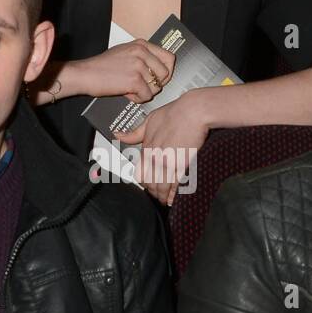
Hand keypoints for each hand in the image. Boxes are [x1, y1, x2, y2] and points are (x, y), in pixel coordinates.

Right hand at [69, 41, 174, 101]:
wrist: (85, 74)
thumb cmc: (102, 66)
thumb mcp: (125, 52)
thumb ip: (142, 56)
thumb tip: (159, 67)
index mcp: (141, 44)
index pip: (169, 57)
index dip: (167, 71)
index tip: (160, 78)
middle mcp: (142, 52)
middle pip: (165, 74)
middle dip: (157, 84)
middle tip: (145, 87)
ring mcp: (138, 66)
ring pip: (156, 87)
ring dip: (144, 92)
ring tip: (131, 90)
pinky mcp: (134, 80)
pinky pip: (147, 96)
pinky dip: (138, 99)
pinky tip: (127, 94)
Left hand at [113, 91, 210, 205]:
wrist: (193, 111)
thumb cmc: (175, 113)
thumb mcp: (150, 120)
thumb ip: (135, 132)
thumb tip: (118, 135)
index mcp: (147, 148)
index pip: (140, 172)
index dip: (144, 182)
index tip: (148, 186)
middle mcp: (154, 158)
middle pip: (150, 182)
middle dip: (153, 192)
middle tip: (157, 197)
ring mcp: (167, 163)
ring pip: (160, 186)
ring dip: (162, 196)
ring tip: (164, 201)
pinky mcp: (181, 166)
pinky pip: (174, 186)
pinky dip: (173, 195)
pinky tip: (173, 200)